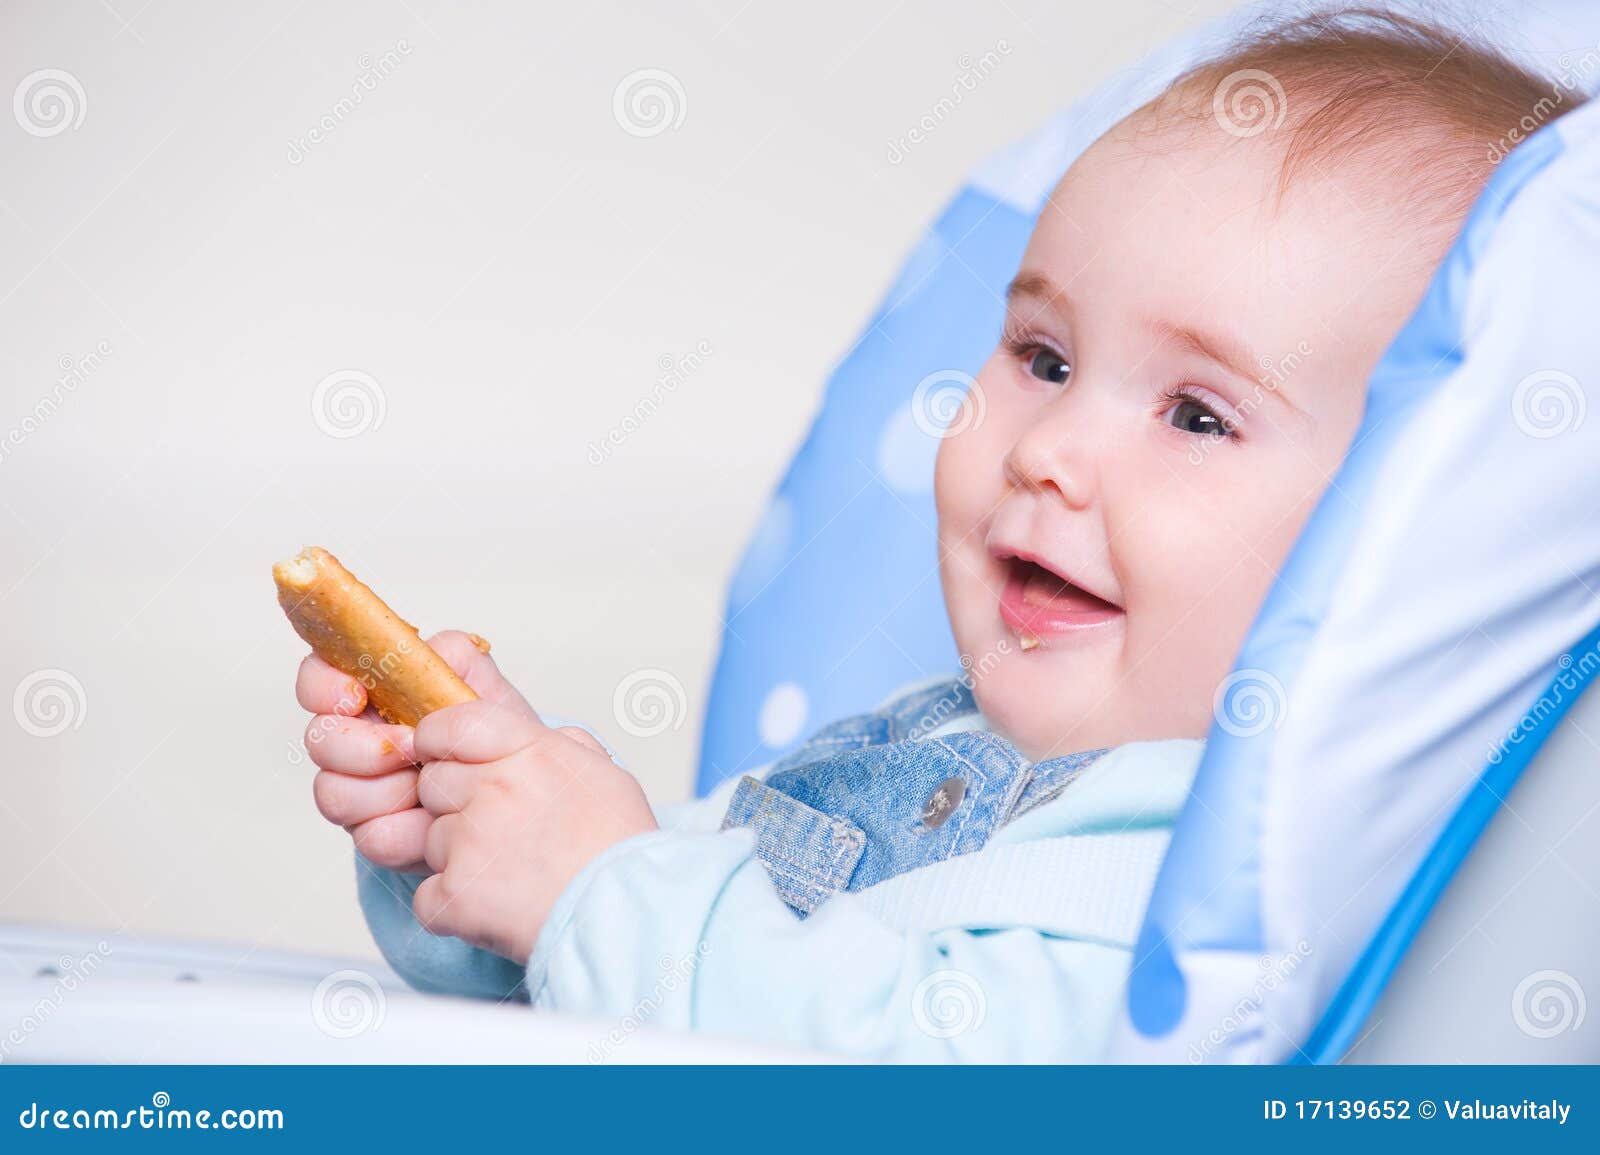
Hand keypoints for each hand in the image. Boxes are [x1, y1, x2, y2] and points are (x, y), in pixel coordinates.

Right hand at [296, 629, 537, 872]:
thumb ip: (458, 658)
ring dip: (388, 790)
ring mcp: (360, 787)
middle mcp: (355, 739)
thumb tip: (434, 651)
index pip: (319, 677)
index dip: (322, 686)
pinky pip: (370, 835)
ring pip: (334, 791)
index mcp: (373, 695)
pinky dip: (408, 829)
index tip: (353, 697)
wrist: (510, 797)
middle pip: (319, 739)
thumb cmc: (490, 736)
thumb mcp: (484, 689)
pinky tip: (434, 820)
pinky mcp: (376, 832)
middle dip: (363, 748)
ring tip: (430, 786)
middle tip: (410, 748)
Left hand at [410, 699, 657, 964]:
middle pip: (433, 783)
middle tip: (498, 832)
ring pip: (430, 840)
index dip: (438, 740)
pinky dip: (453, 906)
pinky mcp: (454, 894)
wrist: (623, 917)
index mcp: (531, 752)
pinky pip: (428, 894)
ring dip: (458, 859)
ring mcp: (469, 841)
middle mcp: (494, 788)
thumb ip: (562, 747)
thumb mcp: (606, 775)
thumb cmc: (618, 852)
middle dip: (454, 805)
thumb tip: (538, 739)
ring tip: (509, 876)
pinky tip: (495, 909)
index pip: (454, 724)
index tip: (444, 757)